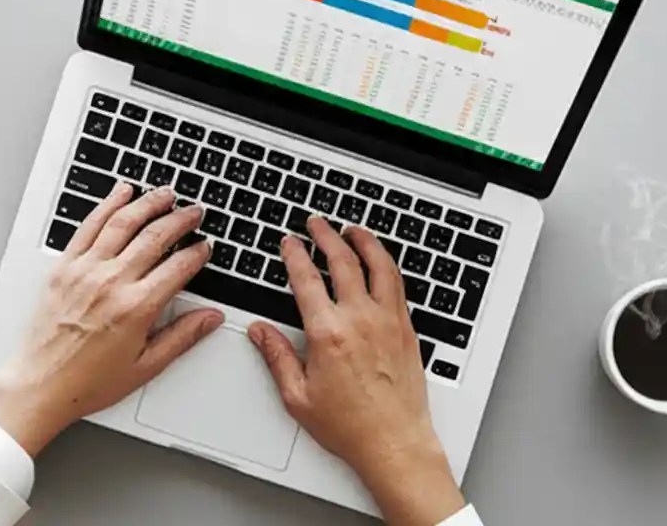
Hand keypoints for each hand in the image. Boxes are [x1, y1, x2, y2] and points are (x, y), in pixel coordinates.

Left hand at [0, 184, 223, 456]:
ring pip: (123, 222)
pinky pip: (89, 226)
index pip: (179, 266)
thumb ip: (182, 337)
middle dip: (181, 219)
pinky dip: (108, 205)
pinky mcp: (64, 267)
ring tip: (166, 194)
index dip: (198, 252)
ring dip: (149, 203)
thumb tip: (211, 318)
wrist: (39, 385)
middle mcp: (111, 282)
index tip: (206, 246)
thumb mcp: (146, 366)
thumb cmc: (88, 382)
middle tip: (195, 212)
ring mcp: (85, 271)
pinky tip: (121, 193)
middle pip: (155, 236)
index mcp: (136, 308)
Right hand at [248, 217, 464, 525]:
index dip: (294, 254)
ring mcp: (387, 321)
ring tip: (351, 229)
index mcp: (328, 333)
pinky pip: (397, 283)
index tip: (289, 242)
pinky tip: (380, 260)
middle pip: (342, 260)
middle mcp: (360, 320)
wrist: (394, 442)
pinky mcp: (406, 328)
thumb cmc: (350, 426)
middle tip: (316, 224)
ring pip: (377, 264)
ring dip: (362, 240)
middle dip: (325, 235)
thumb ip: (277, 357)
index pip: (306, 279)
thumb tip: (261, 332)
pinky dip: (386, 263)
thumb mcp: (298, 396)